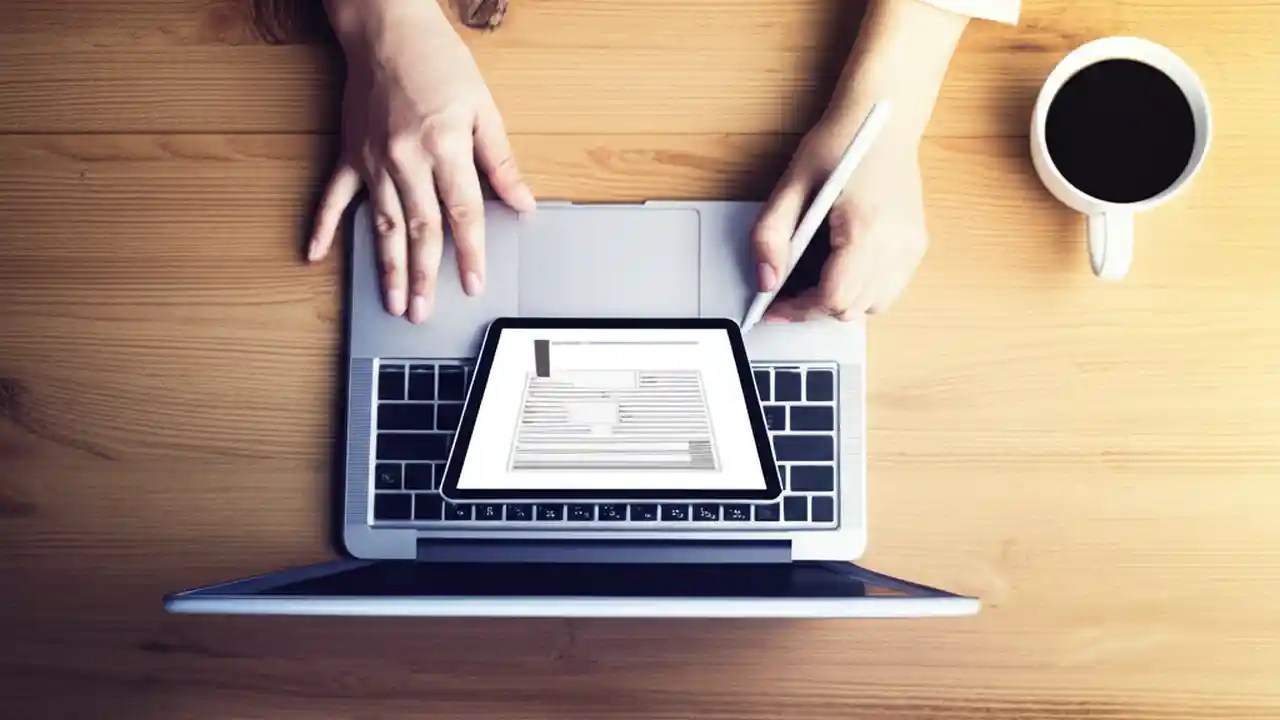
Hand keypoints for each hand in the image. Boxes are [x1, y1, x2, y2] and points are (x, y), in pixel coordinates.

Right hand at [309, 1, 534, 323]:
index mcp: (444, 149)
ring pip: (381, 224)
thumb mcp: (484, 108)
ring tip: (393, 301)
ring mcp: (373, 160)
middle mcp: (406, 160)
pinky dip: (323, 226)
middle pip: (419, 230)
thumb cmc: (439, 63)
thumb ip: (501, 162)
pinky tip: (315, 254)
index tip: (472, 285)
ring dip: (387, 267)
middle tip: (424, 313)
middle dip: (424, 276)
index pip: (462, 214)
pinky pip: (333, 196)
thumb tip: (522, 202)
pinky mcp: (350, 154)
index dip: (469, 253)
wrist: (387, 28)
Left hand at [751, 115, 927, 320]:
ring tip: (811, 281)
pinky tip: (839, 267)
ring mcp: (912, 248)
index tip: (773, 306)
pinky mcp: (917, 247)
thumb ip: (771, 235)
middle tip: (784, 294)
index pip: (833, 298)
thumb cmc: (841, 143)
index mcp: (865, 228)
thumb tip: (766, 281)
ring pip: (871, 307)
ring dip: (839, 302)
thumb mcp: (792, 184)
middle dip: (813, 309)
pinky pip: (886, 290)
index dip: (798, 309)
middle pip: (850, 309)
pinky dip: (860, 290)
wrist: (885, 118)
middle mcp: (897, 244)